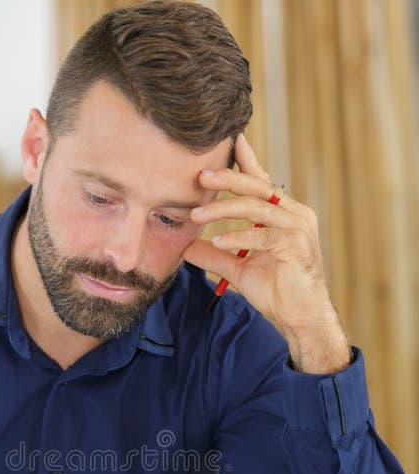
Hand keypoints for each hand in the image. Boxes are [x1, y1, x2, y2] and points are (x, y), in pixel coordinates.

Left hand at [183, 133, 350, 372]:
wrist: (300, 319)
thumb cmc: (277, 293)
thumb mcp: (239, 270)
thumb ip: (215, 255)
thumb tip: (186, 248)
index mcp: (283, 215)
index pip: (262, 183)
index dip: (247, 162)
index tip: (232, 140)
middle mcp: (294, 215)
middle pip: (258, 188)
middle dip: (228, 178)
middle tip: (200, 175)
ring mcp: (298, 228)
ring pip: (257, 208)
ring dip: (224, 209)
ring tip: (197, 214)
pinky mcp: (297, 246)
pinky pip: (263, 235)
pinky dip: (239, 237)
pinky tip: (218, 240)